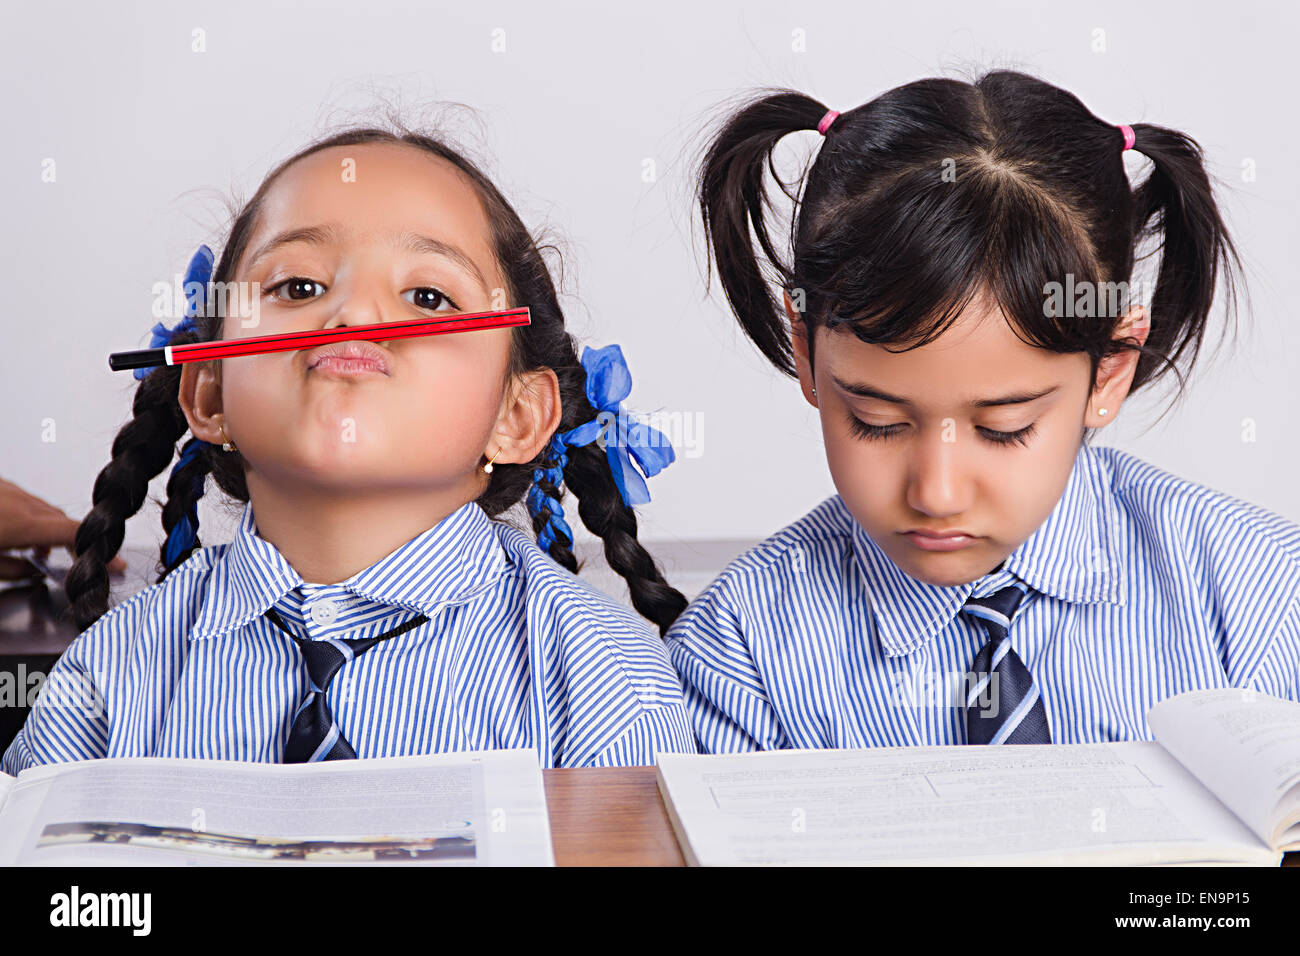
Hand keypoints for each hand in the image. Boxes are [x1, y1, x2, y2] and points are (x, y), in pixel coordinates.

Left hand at [0, 477, 127, 578]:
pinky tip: (15, 528)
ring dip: (48, 528)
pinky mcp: (1, 484)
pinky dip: (30, 516)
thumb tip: (32, 572)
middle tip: (76, 560)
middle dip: (73, 541)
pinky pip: (25, 499)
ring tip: (37, 549)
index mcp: (21, 524)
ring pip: (43, 508)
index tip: (116, 562)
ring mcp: (9, 489)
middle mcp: (19, 501)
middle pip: (62, 520)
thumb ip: (14, 572)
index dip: (99, 548)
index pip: (75, 533)